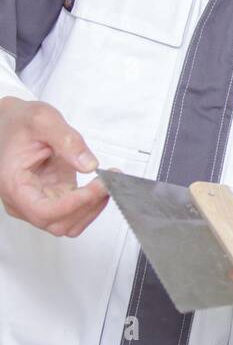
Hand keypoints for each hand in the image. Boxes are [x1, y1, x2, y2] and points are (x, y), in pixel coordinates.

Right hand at [0, 97, 107, 235]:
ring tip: (108, 183)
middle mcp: (21, 201)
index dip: (74, 205)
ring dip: (92, 208)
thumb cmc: (20, 122)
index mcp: (13, 184)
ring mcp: (36, 203)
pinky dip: (91, 204)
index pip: (43, 212)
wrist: (11, 123)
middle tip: (110, 182)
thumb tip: (89, 165)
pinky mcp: (50, 200)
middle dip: (88, 205)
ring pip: (68, 224)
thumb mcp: (43, 120)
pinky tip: (101, 186)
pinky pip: (73, 214)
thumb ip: (67, 141)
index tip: (98, 187)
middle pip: (58, 223)